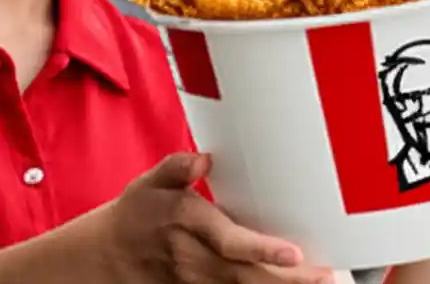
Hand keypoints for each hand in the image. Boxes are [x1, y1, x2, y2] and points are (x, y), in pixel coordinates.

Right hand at [95, 152, 335, 283]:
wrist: (105, 256)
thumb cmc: (137, 214)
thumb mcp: (148, 183)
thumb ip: (175, 168)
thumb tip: (202, 157)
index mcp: (188, 225)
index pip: (230, 241)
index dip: (262, 250)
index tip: (293, 253)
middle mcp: (195, 260)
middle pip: (246, 275)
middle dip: (286, 279)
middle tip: (324, 275)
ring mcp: (195, 283)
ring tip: (317, 283)